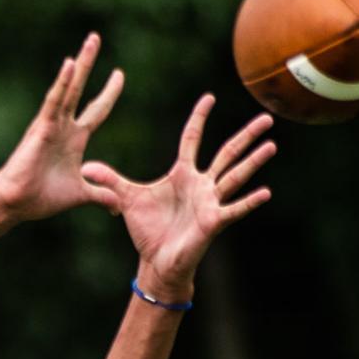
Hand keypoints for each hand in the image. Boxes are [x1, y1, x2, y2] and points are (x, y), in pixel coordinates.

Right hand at [0, 32, 124, 220]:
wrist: (17, 203)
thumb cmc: (41, 197)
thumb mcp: (80, 195)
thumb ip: (100, 194)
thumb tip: (118, 205)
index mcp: (74, 140)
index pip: (96, 110)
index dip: (108, 94)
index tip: (119, 74)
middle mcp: (64, 126)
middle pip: (81, 89)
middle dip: (89, 64)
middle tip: (95, 37)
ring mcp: (52, 125)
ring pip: (69, 88)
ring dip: (81, 64)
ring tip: (91, 41)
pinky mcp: (41, 128)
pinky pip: (54, 101)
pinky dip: (62, 83)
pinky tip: (70, 64)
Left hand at [81, 95, 274, 298]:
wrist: (155, 261)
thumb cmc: (147, 231)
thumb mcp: (127, 200)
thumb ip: (110, 181)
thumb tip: (86, 166)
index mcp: (182, 174)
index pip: (192, 139)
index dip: (198, 119)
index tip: (208, 97)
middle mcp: (201, 185)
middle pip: (227, 153)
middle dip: (246, 136)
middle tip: (267, 117)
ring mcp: (210, 202)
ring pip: (236, 176)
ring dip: (253, 162)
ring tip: (272, 145)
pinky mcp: (213, 222)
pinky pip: (234, 210)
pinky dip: (248, 202)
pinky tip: (265, 193)